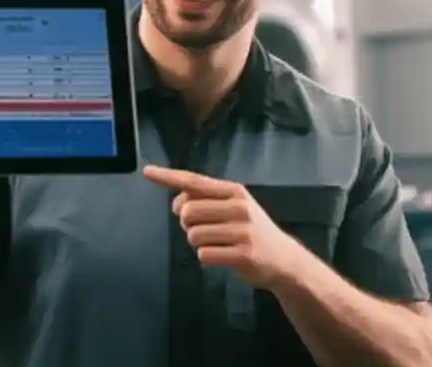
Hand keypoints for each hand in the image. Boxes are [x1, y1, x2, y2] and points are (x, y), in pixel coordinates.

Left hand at [143, 165, 304, 290]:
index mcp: (234, 191)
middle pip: (187, 212)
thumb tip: (176, 202)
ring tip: (219, 244)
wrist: (284, 260)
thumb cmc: (250, 230)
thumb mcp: (234, 206)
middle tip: (205, 230)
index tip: (147, 172)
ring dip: (198, 244)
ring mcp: (242, 231)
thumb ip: (206, 200)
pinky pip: (204, 255)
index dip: (168, 176)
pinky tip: (224, 257)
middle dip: (187, 224)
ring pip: (193, 235)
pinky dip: (207, 258)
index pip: (194, 181)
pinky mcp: (243, 254)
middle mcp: (238, 207)